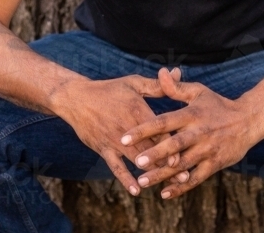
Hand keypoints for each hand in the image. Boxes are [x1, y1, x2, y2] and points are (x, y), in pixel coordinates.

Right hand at [58, 69, 185, 196]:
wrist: (76, 98)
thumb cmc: (109, 89)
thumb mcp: (134, 83)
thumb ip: (158, 84)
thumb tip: (177, 72)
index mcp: (138, 110)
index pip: (160, 130)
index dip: (173, 144)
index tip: (187, 154)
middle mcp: (128, 128)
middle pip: (152, 149)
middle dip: (167, 164)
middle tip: (183, 176)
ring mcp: (115, 140)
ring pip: (137, 160)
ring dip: (151, 173)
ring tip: (165, 184)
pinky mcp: (103, 149)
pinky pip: (116, 167)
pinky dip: (125, 179)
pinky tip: (136, 190)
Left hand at [120, 67, 263, 198]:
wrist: (250, 120)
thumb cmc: (218, 105)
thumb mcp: (199, 92)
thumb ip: (176, 87)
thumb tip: (160, 72)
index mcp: (191, 114)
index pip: (164, 121)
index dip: (144, 129)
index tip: (124, 136)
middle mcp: (199, 132)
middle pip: (174, 145)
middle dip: (154, 154)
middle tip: (135, 162)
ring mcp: (208, 150)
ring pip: (182, 165)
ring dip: (162, 174)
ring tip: (142, 182)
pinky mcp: (215, 164)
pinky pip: (196, 178)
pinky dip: (181, 187)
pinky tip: (164, 193)